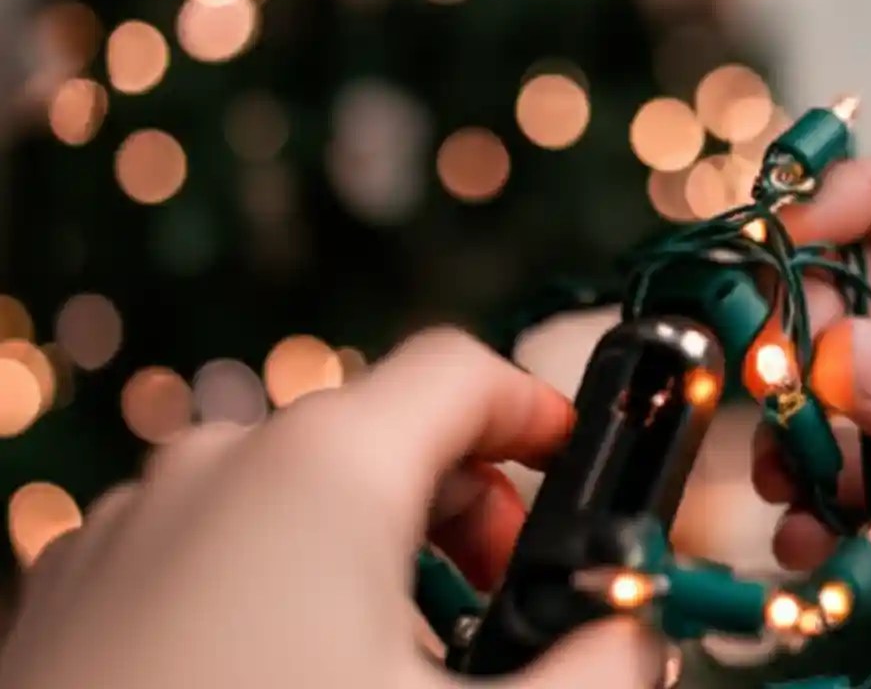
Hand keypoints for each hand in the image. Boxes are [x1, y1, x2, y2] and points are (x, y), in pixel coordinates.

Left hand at [0, 329, 662, 688]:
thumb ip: (602, 666)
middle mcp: (217, 467)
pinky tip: (288, 677)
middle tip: (500, 603)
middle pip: (380, 432)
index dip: (537, 411)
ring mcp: (130, 524)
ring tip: (395, 659)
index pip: (460, 371)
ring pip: (292, 490)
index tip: (576, 467)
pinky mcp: (76, 588)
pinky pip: (211, 542)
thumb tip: (634, 633)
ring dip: (372, 548)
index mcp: (323, 470)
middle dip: (464, 505)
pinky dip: (278, 578)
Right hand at [754, 155, 870, 687]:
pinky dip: (807, 500)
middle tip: (770, 376)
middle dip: (805, 328)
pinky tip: (805, 536)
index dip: (856, 199)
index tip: (781, 233)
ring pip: (835, 384)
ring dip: (794, 422)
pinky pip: (839, 474)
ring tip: (782, 473)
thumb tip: (836, 355)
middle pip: (863, 289)